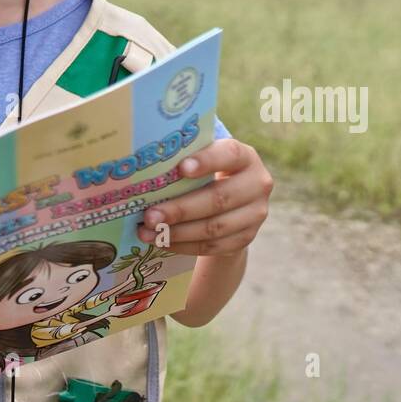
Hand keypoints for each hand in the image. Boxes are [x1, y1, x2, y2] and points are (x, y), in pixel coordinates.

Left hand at [138, 138, 272, 256]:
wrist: (232, 200)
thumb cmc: (207, 171)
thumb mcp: (203, 158)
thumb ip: (185, 158)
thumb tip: (142, 167)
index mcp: (246, 157)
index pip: (230, 154)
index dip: (207, 161)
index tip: (181, 168)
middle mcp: (257, 184)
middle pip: (219, 198)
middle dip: (181, 209)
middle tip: (149, 216)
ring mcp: (255, 214)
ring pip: (215, 227)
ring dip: (178, 232)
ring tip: (148, 233)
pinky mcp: (246, 237)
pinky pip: (213, 247)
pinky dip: (184, 246)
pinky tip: (162, 242)